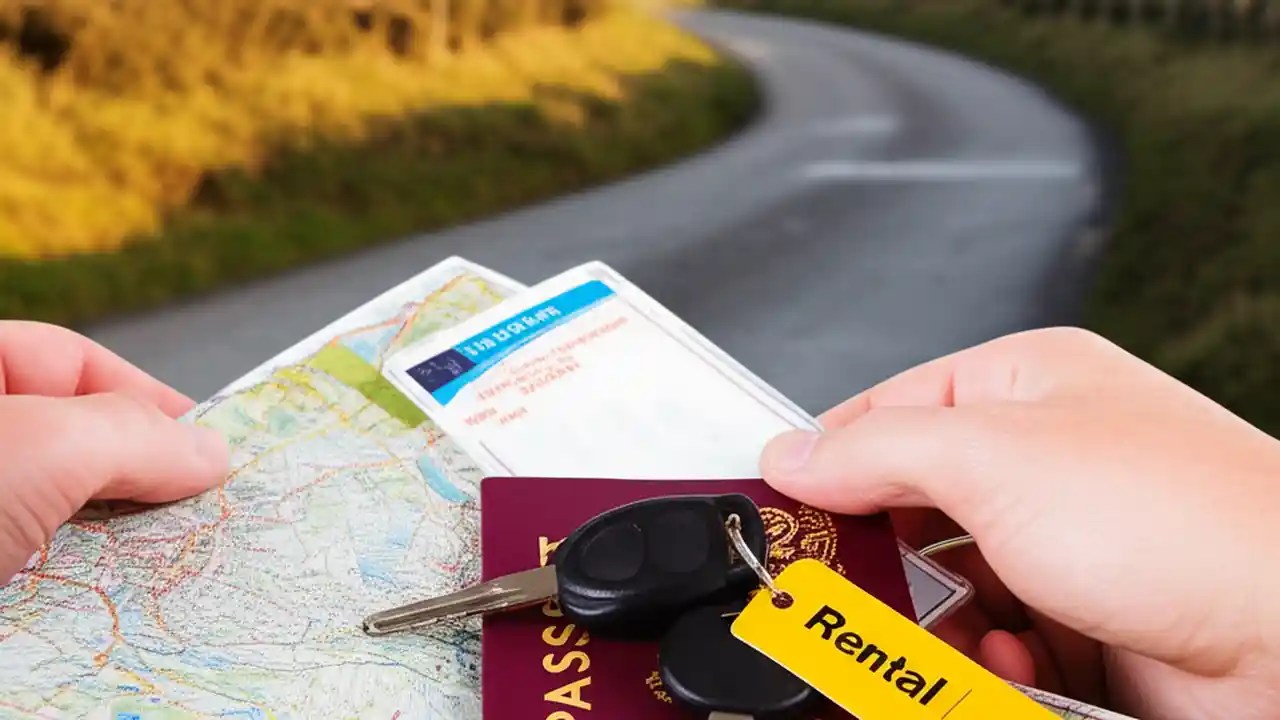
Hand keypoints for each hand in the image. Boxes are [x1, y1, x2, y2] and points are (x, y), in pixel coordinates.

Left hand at [0, 321, 227, 583]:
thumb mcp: (44, 451)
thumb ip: (137, 438)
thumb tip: (212, 451)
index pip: (68, 360)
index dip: (145, 395)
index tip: (207, 442)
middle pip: (72, 440)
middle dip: (139, 475)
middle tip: (201, 508)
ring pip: (57, 513)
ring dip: (114, 543)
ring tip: (172, 565)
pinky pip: (36, 569)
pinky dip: (77, 585)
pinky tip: (117, 604)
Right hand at [759, 327, 1279, 718]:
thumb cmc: (1188, 518)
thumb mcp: (993, 458)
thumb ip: (876, 450)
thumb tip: (795, 456)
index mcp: (1025, 383)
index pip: (887, 411)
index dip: (829, 462)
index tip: (784, 513)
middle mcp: (1046, 457)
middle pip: (912, 509)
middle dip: (886, 561)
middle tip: (850, 593)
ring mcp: (1067, 543)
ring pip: (949, 588)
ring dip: (943, 624)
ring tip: (958, 637)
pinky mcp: (1086, 620)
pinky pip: (998, 642)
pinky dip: (993, 663)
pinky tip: (1016, 664)